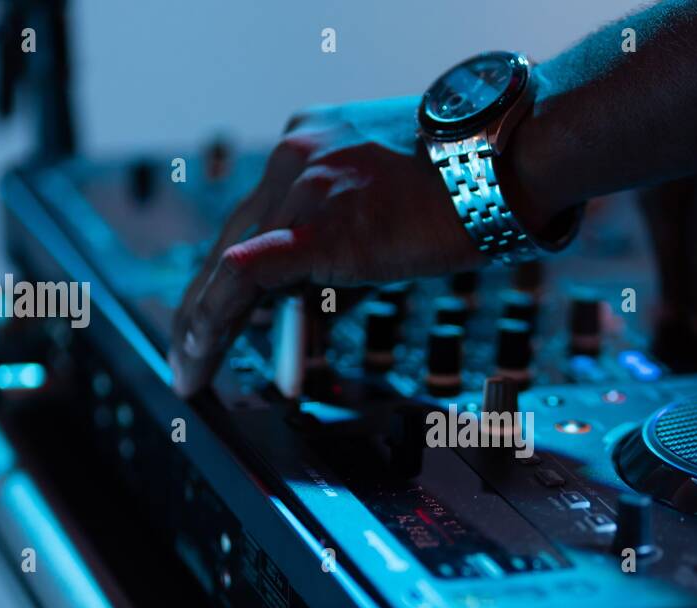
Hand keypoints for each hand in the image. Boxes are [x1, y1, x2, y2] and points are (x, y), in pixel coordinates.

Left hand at [169, 96, 484, 395]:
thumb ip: (344, 240)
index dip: (227, 273)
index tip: (216, 311)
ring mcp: (301, 189)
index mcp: (310, 148)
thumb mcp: (389, 204)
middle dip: (203, 305)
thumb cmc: (470, 181)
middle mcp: (294, 160)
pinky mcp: (316, 227)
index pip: (254, 220)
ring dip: (205, 326)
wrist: (508, 160)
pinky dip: (218, 322)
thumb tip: (320, 293)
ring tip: (192, 369)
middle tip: (188, 351)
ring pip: (228, 266)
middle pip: (229, 243)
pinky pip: (246, 280)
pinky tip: (200, 355)